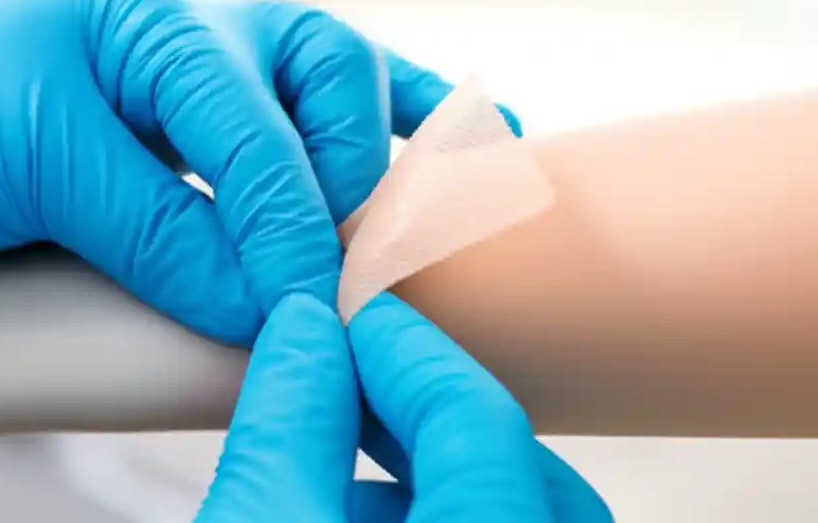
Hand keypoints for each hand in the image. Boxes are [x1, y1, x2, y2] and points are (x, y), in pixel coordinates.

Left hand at [0, 0, 464, 343]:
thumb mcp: (31, 162)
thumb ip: (156, 227)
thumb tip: (263, 299)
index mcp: (155, 24)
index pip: (254, 132)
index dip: (284, 227)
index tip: (304, 309)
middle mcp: (198, 38)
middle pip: (327, 81)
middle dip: (343, 182)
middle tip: (340, 270)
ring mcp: (208, 73)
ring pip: (336, 82)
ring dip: (379, 148)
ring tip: (420, 215)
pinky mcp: (199, 123)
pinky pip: (313, 106)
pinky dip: (391, 122)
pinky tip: (461, 142)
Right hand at [197, 293, 611, 521]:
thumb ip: (287, 428)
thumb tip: (307, 335)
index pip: (477, 420)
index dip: (406, 350)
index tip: (353, 315)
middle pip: (530, 469)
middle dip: (446, 410)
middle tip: (370, 377)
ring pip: (519, 511)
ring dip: (441, 470)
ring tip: (352, 456)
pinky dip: (441, 515)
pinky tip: (361, 515)